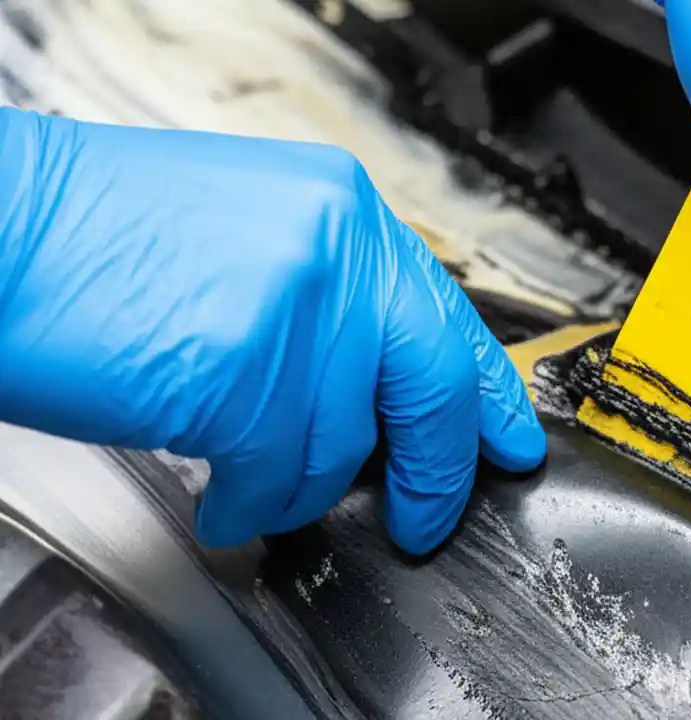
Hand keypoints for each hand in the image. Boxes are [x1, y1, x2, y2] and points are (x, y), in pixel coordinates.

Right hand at [0, 108, 545, 552]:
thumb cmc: (95, 237)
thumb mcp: (249, 236)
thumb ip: (329, 298)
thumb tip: (374, 380)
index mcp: (342, 211)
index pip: (446, 316)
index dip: (485, 391)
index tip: (509, 437)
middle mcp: (337, 252)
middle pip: (433, 388)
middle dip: (437, 471)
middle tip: (426, 517)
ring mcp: (298, 314)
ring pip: (341, 448)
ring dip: (296, 487)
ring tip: (254, 482)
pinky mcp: (248, 379)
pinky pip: (275, 476)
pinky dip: (248, 503)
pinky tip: (225, 498)